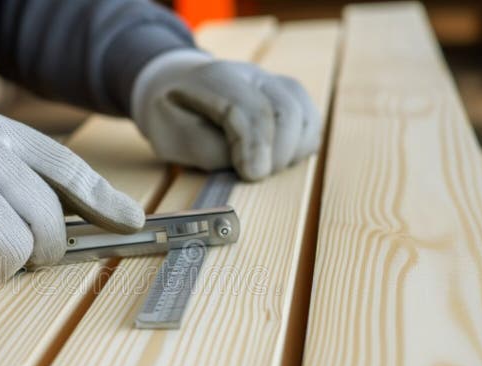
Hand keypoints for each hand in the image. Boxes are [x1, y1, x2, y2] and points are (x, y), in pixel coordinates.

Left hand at [131, 50, 320, 180]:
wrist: (175, 89)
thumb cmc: (172, 118)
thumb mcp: (172, 137)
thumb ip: (208, 150)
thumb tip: (253, 168)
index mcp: (213, 78)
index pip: (246, 108)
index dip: (253, 145)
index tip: (251, 176)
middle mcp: (249, 74)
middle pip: (284, 110)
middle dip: (276, 152)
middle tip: (256, 176)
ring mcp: (271, 82)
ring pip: (303, 115)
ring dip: (291, 150)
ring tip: (266, 168)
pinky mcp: (287, 97)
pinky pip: (309, 121)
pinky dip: (301, 145)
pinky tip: (280, 158)